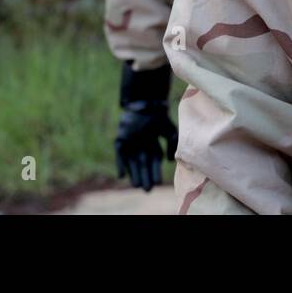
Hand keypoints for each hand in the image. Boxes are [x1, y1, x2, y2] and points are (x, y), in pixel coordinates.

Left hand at [114, 62, 177, 191]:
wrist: (146, 103)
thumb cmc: (159, 116)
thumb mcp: (170, 131)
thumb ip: (171, 145)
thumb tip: (169, 160)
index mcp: (153, 144)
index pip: (154, 161)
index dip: (155, 172)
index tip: (158, 183)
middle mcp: (141, 146)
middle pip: (143, 164)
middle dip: (145, 176)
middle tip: (147, 190)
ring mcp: (131, 143)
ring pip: (132, 162)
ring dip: (134, 174)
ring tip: (137, 185)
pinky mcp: (121, 140)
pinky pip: (120, 155)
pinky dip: (121, 165)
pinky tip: (122, 175)